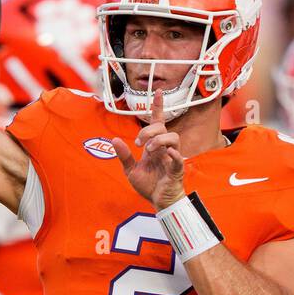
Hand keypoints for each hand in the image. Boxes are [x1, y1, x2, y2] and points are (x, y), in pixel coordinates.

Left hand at [111, 90, 185, 209]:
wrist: (158, 202)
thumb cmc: (149, 185)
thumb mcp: (131, 170)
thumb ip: (123, 156)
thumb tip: (114, 140)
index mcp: (154, 147)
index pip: (157, 122)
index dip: (158, 107)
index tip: (158, 92)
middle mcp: (164, 149)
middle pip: (162, 128)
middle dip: (148, 130)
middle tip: (138, 143)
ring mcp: (172, 158)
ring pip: (173, 138)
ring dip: (159, 140)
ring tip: (148, 150)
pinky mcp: (176, 170)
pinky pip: (179, 158)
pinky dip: (174, 154)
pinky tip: (167, 152)